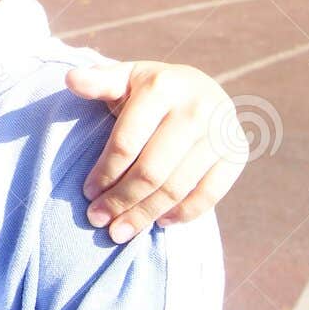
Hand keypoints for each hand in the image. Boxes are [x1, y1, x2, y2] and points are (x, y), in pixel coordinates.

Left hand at [65, 60, 246, 242]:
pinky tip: (160, 222)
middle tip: (98, 220)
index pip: (126, 142)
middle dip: (120, 200)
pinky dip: (183, 214)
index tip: (88, 194)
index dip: (104, 172)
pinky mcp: (237, 154)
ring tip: (120, 231)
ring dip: (145, 215)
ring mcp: (221, 133)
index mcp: (162, 88)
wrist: (201, 88)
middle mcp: (196, 109)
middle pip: (150, 171)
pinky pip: (209, 195)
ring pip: (176, 187)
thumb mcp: (125, 78)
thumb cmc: (150, 90)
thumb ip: (98, 82)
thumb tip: (70, 79)